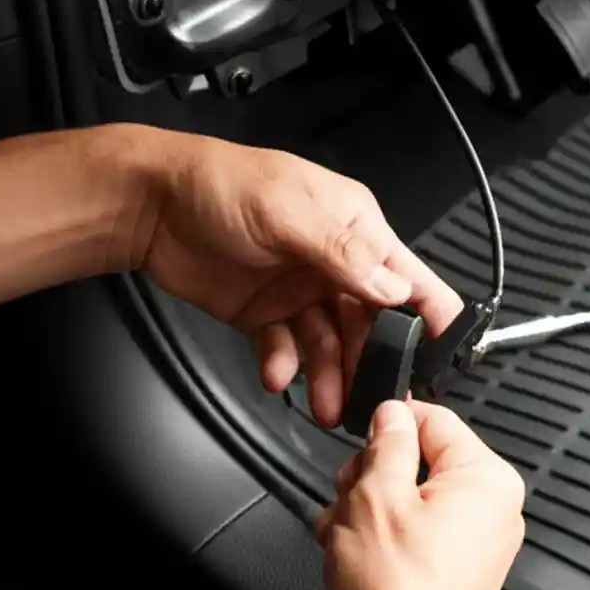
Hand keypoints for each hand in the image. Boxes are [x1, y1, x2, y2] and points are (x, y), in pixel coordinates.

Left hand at [124, 128, 462, 427]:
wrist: (150, 205)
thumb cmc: (218, 184)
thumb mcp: (287, 210)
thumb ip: (343, 252)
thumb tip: (394, 286)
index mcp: (353, 226)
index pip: (409, 274)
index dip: (430, 315)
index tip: (438, 356)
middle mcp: (333, 260)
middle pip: (373, 322)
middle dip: (374, 361)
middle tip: (373, 398)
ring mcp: (300, 290)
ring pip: (332, 343)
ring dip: (331, 375)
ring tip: (328, 405)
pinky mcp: (266, 314)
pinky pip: (288, 349)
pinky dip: (286, 366)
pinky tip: (278, 374)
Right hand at [315, 400, 525, 589]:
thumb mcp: (376, 496)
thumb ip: (386, 443)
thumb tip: (392, 413)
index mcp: (488, 480)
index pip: (435, 418)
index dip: (389, 423)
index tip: (359, 435)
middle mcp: (493, 510)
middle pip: (421, 459)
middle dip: (372, 475)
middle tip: (348, 497)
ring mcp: (475, 545)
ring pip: (410, 498)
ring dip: (366, 509)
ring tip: (344, 534)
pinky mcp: (454, 573)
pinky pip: (415, 533)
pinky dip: (380, 537)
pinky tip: (353, 555)